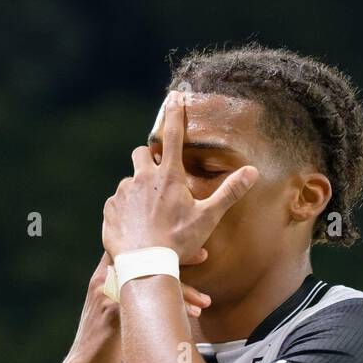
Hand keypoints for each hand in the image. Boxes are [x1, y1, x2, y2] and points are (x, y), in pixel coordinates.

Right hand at [61, 251, 212, 362]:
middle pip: (147, 256)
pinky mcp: (112, 313)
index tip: (190, 245)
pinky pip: (148, 304)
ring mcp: (107, 292)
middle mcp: (105, 276)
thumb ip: (131, 286)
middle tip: (205, 256)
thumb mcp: (114, 304)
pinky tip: (190, 315)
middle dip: (179, 257)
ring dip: (183, 290)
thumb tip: (162, 278)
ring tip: (204, 301)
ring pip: (152, 281)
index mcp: (106, 269)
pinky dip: (173, 309)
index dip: (166, 243)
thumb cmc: (105, 337)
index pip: (138, 245)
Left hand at [102, 90, 257, 260]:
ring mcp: (123, 193)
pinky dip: (125, 212)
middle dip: (148, 160)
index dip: (175, 114)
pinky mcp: (110, 210)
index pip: (174, 135)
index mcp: (168, 176)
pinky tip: (134, 227)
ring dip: (137, 191)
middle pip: (141, 153)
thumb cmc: (178, 243)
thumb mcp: (207, 218)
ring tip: (147, 215)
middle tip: (157, 178)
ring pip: (129, 182)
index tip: (174, 97)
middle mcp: (143, 178)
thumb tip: (253, 172)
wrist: (145, 266)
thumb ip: (229, 193)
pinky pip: (116, 204)